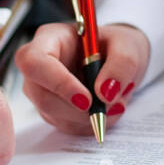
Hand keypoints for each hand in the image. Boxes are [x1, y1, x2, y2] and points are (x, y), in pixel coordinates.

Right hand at [14, 22, 149, 135]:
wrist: (119, 61)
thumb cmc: (116, 45)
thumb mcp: (128, 45)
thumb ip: (121, 64)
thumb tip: (105, 93)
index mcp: (50, 38)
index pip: (35, 62)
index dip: (58, 83)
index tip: (87, 99)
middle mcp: (40, 66)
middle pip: (41, 96)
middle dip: (77, 109)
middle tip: (109, 105)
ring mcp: (43, 90)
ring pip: (55, 115)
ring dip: (89, 117)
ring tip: (116, 100)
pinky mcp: (52, 111)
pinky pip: (67, 126)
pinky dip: (91, 123)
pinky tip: (107, 107)